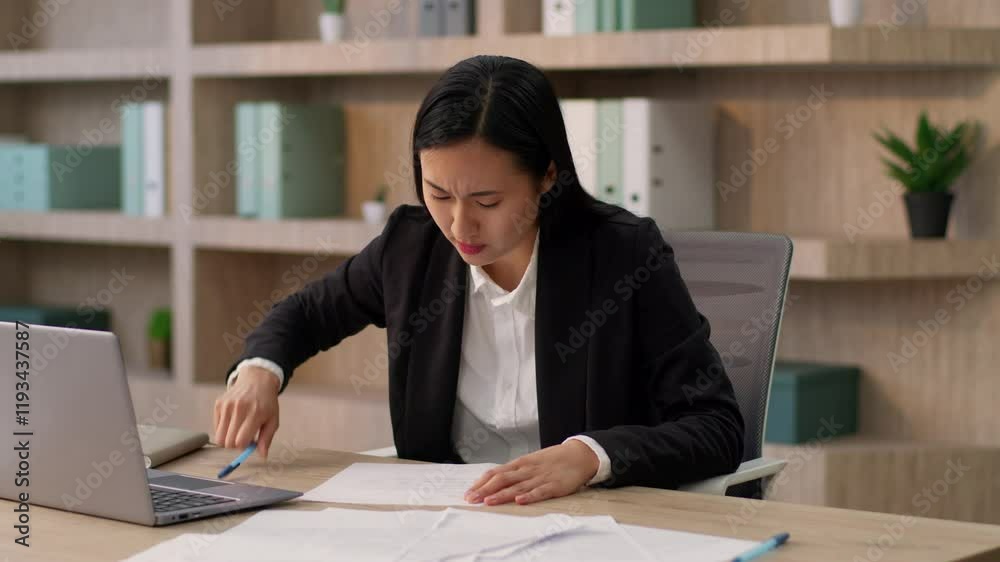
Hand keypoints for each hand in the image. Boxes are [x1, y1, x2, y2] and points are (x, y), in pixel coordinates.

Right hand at [213, 366, 280, 458]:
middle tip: (243, 437)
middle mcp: (239, 409)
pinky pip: (216, 427)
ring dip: (227, 438)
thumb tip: (262, 456)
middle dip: (234, 445)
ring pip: (219, 437)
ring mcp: (227, 405)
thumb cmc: (267, 403)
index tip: (248, 443)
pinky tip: (233, 420)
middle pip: (227, 442)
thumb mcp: (273, 420)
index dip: (243, 448)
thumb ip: (267, 438)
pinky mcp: (219, 404)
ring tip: (237, 430)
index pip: (240, 441)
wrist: (257, 381)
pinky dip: (223, 428)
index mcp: (255, 414)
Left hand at [464, 440, 599, 505]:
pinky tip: (520, 501)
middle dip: (485, 490)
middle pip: (502, 479)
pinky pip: (540, 492)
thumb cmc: (552, 460)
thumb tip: (493, 481)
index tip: (468, 492)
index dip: (481, 483)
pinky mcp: (554, 486)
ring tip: (488, 501)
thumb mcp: (530, 462)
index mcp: (520, 464)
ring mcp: (540, 478)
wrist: (578, 454)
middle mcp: (527, 470)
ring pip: (518, 487)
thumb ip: (514, 472)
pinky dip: (529, 496)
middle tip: (471, 499)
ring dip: (502, 495)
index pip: (496, 472)